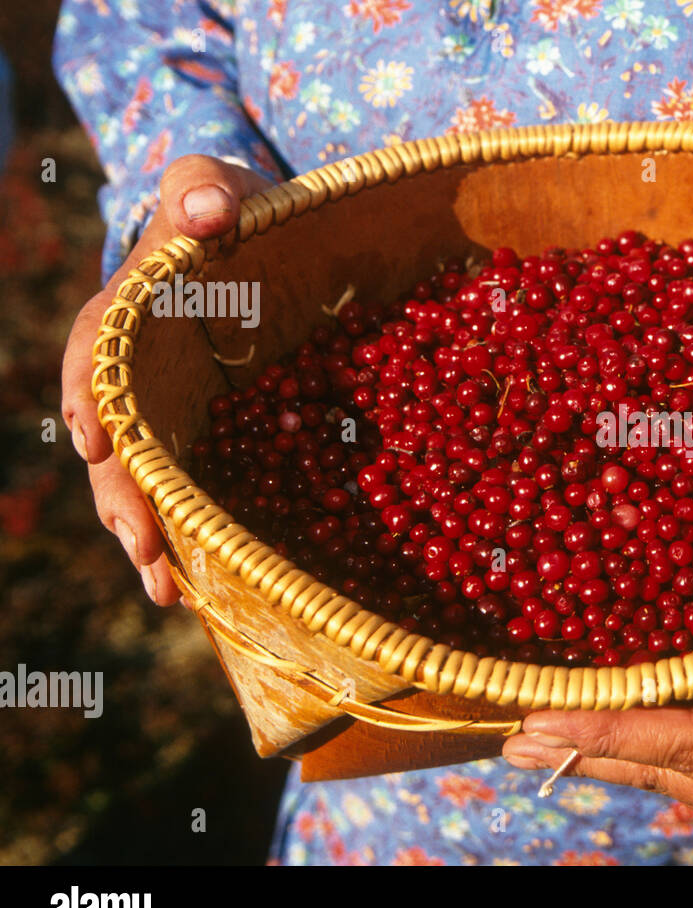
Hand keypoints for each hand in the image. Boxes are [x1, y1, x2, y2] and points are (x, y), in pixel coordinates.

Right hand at [62, 155, 274, 604]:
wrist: (257, 243)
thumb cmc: (229, 212)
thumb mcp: (218, 187)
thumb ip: (207, 192)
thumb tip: (209, 217)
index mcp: (127, 317)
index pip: (98, 358)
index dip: (93, 399)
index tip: (98, 442)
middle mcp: (137, 376)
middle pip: (116, 442)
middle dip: (123, 497)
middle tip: (145, 552)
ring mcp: (169, 414)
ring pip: (147, 480)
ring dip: (152, 535)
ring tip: (168, 591)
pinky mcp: (209, 437)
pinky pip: (194, 488)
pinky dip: (196, 533)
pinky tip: (208, 587)